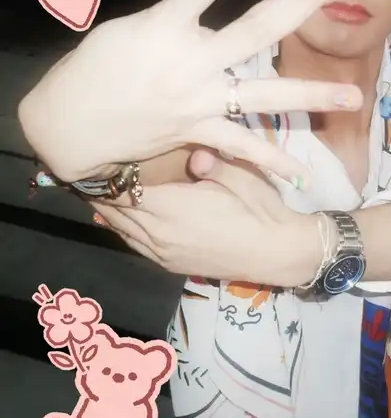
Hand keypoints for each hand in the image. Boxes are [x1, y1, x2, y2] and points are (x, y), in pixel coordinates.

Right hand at [19, 0, 362, 184]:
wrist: (69, 126)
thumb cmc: (92, 68)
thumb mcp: (128, 28)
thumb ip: (173, 17)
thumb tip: (203, 8)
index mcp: (166, 26)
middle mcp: (191, 63)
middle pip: (256, 28)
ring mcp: (200, 102)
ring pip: (264, 96)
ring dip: (310, 96)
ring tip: (353, 98)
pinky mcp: (198, 133)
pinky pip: (240, 148)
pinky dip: (269, 162)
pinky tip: (300, 176)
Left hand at [91, 178, 317, 286]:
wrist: (278, 252)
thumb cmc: (260, 209)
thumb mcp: (240, 175)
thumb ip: (211, 161)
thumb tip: (193, 153)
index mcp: (174, 209)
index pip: (126, 190)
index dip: (107, 175)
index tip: (95, 156)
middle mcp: (160, 234)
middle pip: (117, 211)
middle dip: (100, 191)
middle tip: (86, 167)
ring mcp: (163, 253)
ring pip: (122, 230)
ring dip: (108, 210)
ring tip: (93, 189)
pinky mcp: (170, 264)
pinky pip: (134, 244)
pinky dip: (121, 228)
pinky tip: (114, 217)